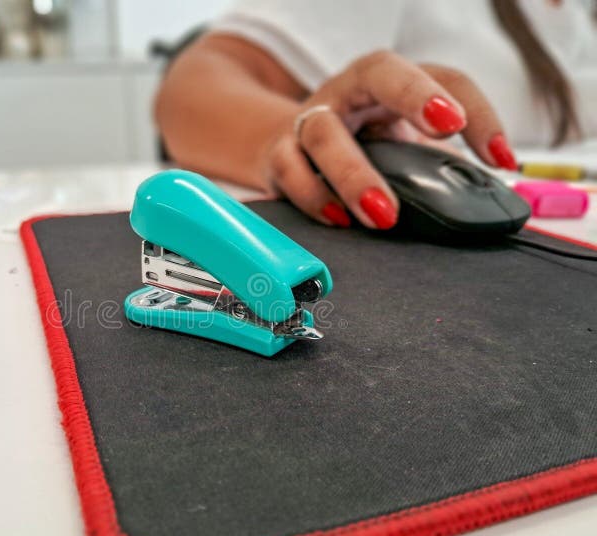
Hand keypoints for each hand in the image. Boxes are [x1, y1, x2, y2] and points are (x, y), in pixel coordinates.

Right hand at [264, 51, 517, 228]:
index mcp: (389, 81)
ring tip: (384, 213)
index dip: (478, 113)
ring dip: (354, 174)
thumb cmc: (358, 146)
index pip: (444, 77)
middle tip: (447, 127)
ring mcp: (308, 120)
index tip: (501, 157)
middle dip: (415, 95)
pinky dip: (314, 198)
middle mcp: (348, 91)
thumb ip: (440, 165)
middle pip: (379, 73)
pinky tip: (338, 219)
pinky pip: (290, 172)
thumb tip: (487, 203)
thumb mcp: (402, 143)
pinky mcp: (278, 156)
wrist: (290, 148)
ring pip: (324, 133)